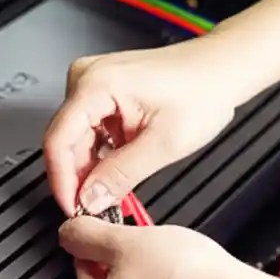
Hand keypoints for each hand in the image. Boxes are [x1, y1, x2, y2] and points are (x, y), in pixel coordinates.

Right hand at [43, 37, 249, 215]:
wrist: (221, 70)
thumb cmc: (203, 90)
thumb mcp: (164, 143)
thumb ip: (121, 175)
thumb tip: (91, 199)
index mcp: (96, 84)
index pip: (58, 141)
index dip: (62, 181)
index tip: (73, 208)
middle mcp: (86, 78)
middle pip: (64, 141)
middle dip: (78, 179)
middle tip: (95, 208)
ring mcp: (92, 84)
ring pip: (75, 140)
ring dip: (91, 169)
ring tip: (112, 190)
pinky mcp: (101, 93)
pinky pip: (88, 131)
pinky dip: (100, 155)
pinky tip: (117, 169)